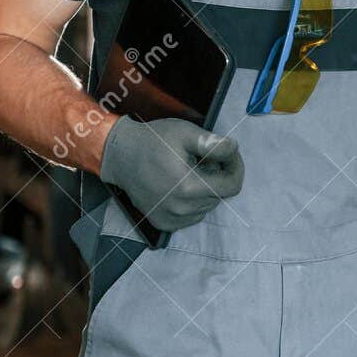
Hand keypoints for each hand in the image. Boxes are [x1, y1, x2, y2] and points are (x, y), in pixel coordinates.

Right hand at [98, 116, 244, 230]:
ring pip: (207, 206)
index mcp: (189, 188)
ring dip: (206, 189)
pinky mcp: (163, 223)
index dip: (235, 167)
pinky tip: (180, 185)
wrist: (121, 155)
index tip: (228, 154)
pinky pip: (191, 215)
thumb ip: (212, 143)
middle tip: (203, 158)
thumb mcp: (185, 132)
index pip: (232, 186)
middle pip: (219, 195)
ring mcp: (171, 219)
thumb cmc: (154, 141)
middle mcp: (181, 209)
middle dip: (218, 175)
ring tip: (189, 170)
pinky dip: (193, 201)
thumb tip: (233, 149)